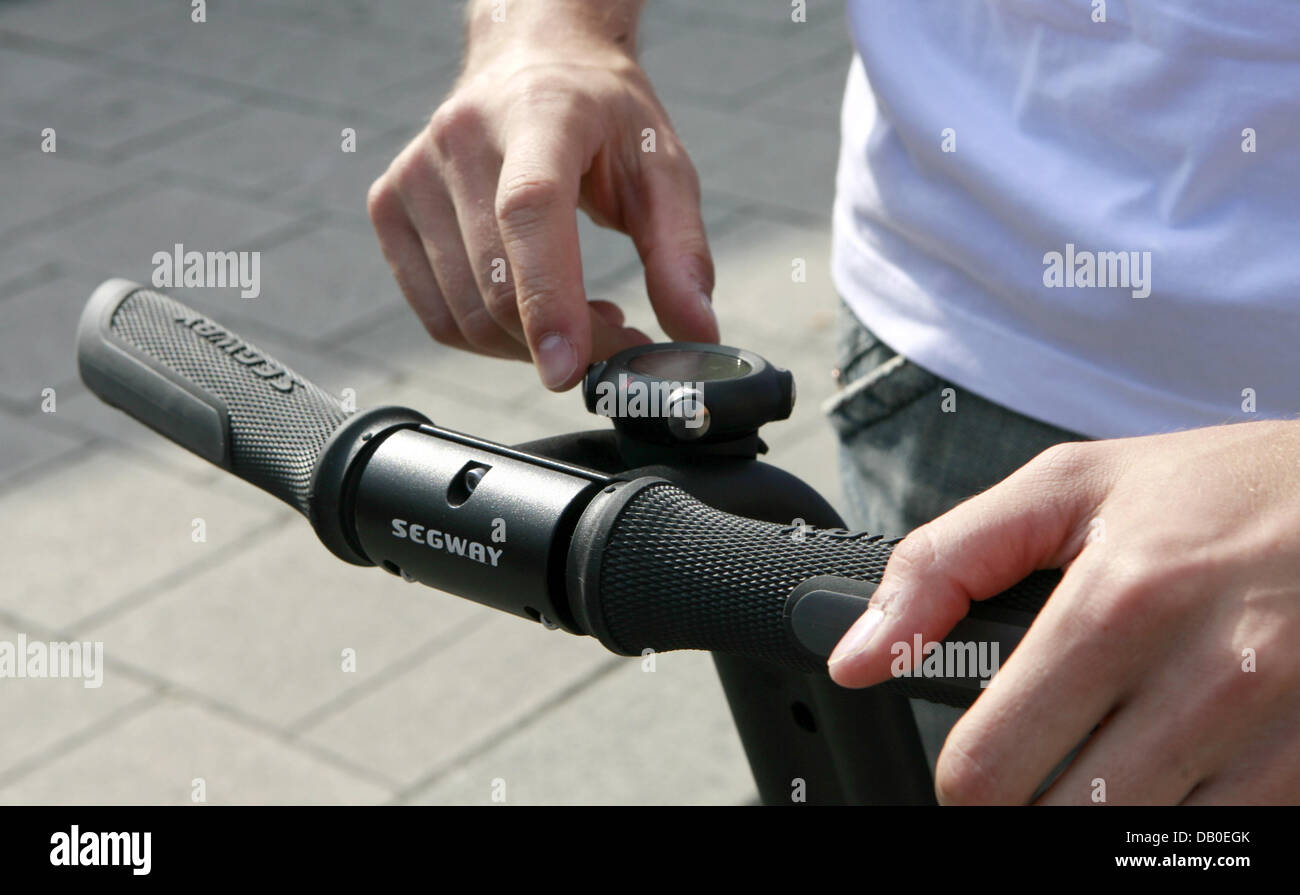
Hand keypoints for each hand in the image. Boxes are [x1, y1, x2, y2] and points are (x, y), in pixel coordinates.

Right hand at [367, 0, 717, 389]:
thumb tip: (696, 334)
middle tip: (620, 345)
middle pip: (497, 285)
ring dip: (529, 348)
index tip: (570, 370)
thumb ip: (683, 253)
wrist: (533, 63)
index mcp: (540, 114)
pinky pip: (437, 317)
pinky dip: (489, 339)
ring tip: (580, 316)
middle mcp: (461, 138)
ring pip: (465, 316)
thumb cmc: (603, 119)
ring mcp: (413, 174)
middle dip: (566, 342)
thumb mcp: (663, 168)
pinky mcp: (387, 206)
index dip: (548, 298)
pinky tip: (531, 311)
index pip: (530, 212)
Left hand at [828, 420, 1299, 803]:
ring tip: (1111, 758)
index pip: (991, 768)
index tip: (974, 768)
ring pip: (1142, 851)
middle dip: (1030, 806)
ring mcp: (1277, 733)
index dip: (963, 783)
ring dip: (1108, 818)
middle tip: (1038, 769)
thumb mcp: (1067, 489)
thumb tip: (853, 658)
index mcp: (1119, 603)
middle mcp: (1208, 676)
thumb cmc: (1215, 491)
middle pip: (1063, 824)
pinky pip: (1229, 845)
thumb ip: (941, 566)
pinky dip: (1186, 823)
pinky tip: (1179, 768)